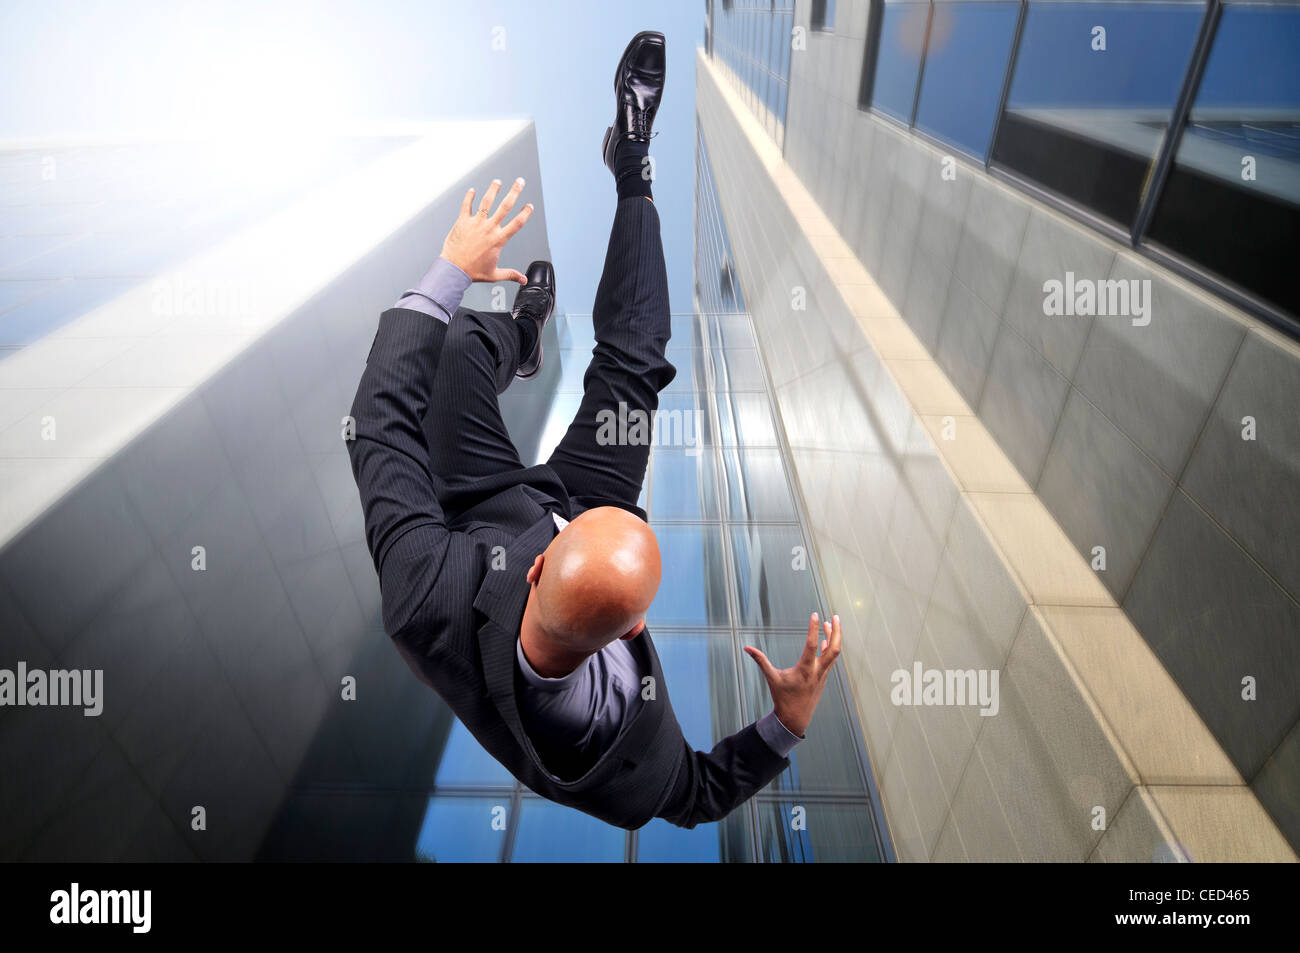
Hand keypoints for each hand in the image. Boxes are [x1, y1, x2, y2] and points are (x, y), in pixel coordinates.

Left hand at [439, 177, 533, 283]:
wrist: (453, 269)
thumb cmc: (472, 271)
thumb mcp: (494, 274)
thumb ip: (510, 274)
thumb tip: (523, 280)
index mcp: (498, 240)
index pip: (516, 223)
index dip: (525, 213)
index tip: (530, 205)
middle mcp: (488, 228)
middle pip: (505, 206)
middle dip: (514, 192)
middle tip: (520, 182)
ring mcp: (476, 223)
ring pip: (487, 201)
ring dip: (493, 189)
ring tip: (497, 182)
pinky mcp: (463, 221)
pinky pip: (467, 205)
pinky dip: (469, 196)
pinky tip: (472, 190)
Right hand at [743, 612, 841, 738]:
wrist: (795, 718)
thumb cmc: (782, 697)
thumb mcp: (771, 678)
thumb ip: (760, 660)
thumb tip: (747, 648)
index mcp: (805, 669)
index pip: (812, 644)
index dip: (814, 628)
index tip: (815, 614)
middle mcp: (817, 671)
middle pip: (833, 648)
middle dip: (836, 631)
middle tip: (835, 616)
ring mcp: (822, 675)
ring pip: (833, 653)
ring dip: (833, 637)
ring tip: (829, 623)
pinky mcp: (823, 678)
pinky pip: (829, 660)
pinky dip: (828, 648)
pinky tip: (825, 640)